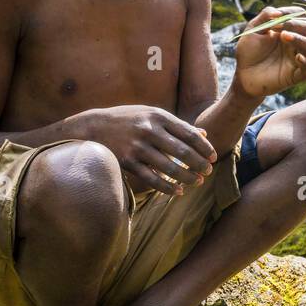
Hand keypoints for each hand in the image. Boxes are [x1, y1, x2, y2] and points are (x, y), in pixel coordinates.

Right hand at [80, 105, 217, 196]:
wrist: (92, 126)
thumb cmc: (128, 119)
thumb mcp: (151, 114)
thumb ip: (177, 125)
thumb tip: (204, 133)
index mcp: (158, 116)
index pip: (189, 133)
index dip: (204, 147)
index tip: (213, 156)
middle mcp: (149, 131)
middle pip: (182, 151)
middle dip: (199, 163)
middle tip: (208, 171)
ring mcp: (137, 147)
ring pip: (169, 167)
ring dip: (187, 177)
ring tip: (198, 182)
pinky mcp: (127, 162)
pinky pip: (152, 179)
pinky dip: (167, 187)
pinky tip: (179, 191)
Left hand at [232, 6, 305, 99]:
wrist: (242, 75)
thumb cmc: (248, 52)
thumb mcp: (252, 30)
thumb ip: (265, 16)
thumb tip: (278, 12)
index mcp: (287, 30)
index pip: (300, 16)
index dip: (292, 12)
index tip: (277, 16)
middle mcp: (295, 43)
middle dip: (297, 24)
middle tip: (281, 28)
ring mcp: (297, 59)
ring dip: (302, 39)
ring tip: (285, 37)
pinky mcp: (296, 75)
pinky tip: (297, 58)